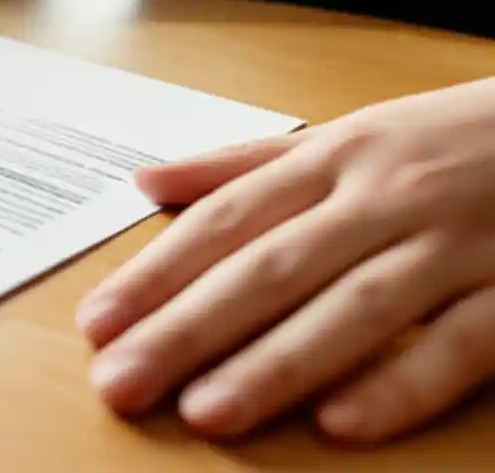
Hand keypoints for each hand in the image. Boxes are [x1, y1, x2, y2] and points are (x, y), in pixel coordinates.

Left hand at [77, 78, 494, 442]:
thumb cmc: (452, 139)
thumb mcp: (350, 133)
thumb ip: (245, 164)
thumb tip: (146, 180)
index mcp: (336, 158)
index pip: (226, 221)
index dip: (158, 274)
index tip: (97, 324)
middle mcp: (385, 197)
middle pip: (271, 267)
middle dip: (188, 328)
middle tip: (121, 384)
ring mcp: (455, 243)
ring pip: (354, 307)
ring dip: (277, 363)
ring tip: (207, 411)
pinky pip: (461, 343)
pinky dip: (403, 381)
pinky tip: (342, 422)